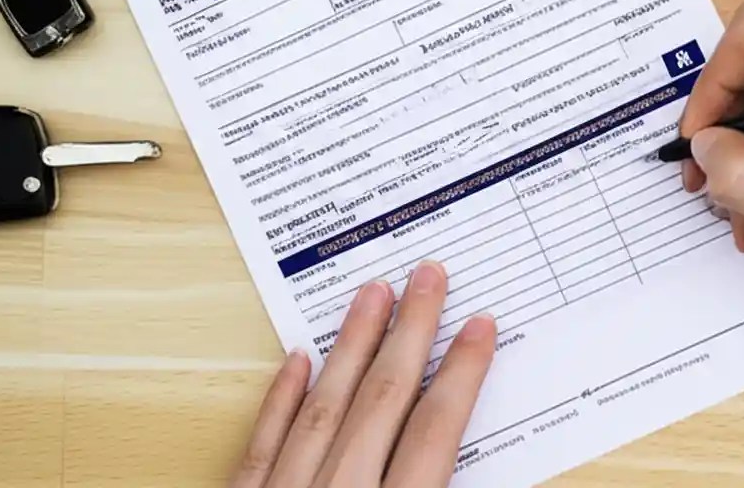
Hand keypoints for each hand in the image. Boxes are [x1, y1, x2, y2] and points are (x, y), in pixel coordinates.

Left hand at [230, 261, 496, 487]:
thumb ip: (436, 482)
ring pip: (323, 408)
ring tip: (372, 294)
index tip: (479, 326)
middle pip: (382, 400)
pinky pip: (263, 444)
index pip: (434, 431)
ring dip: (352, 347)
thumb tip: (459, 438)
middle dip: (411, 333)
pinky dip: (282, 399)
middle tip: (428, 277)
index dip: (461, 374)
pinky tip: (297, 359)